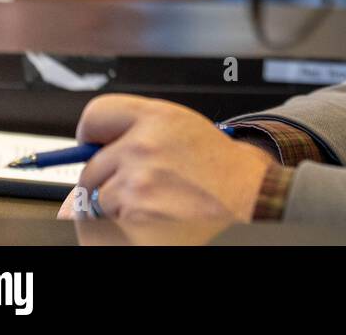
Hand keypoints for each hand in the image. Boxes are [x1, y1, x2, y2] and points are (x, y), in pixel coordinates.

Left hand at [56, 94, 274, 222]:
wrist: (254, 202)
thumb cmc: (225, 172)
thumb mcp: (186, 133)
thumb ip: (141, 135)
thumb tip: (93, 160)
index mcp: (158, 117)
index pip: (96, 115)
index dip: (91, 135)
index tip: (94, 146)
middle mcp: (143, 145)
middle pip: (92, 168)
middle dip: (109, 183)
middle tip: (144, 190)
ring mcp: (137, 183)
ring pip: (96, 201)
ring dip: (116, 210)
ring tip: (157, 206)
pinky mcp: (134, 217)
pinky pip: (103, 227)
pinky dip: (120, 229)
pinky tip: (152, 221)